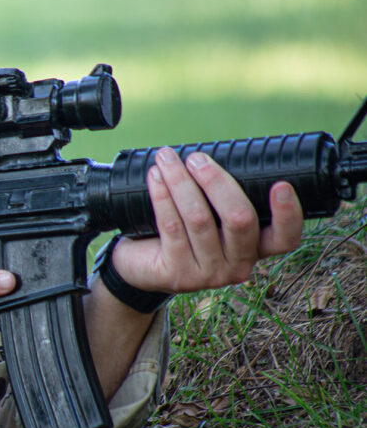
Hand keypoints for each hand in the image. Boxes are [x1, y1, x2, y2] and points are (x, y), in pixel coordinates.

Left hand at [110, 148, 304, 294]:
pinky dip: (162, 196)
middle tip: (195, 158)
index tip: (280, 184)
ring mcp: (208, 274)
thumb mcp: (211, 216)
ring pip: (199, 219)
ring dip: (181, 182)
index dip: (288, 214)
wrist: (140, 266)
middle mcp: (238, 265)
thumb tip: (213, 153)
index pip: (285, 238)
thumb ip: (222, 195)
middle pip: (239, 220)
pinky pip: (172, 226)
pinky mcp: (178, 274)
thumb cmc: (183, 231)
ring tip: (166, 159)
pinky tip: (155, 177)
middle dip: (216, 181)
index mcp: (256, 248)